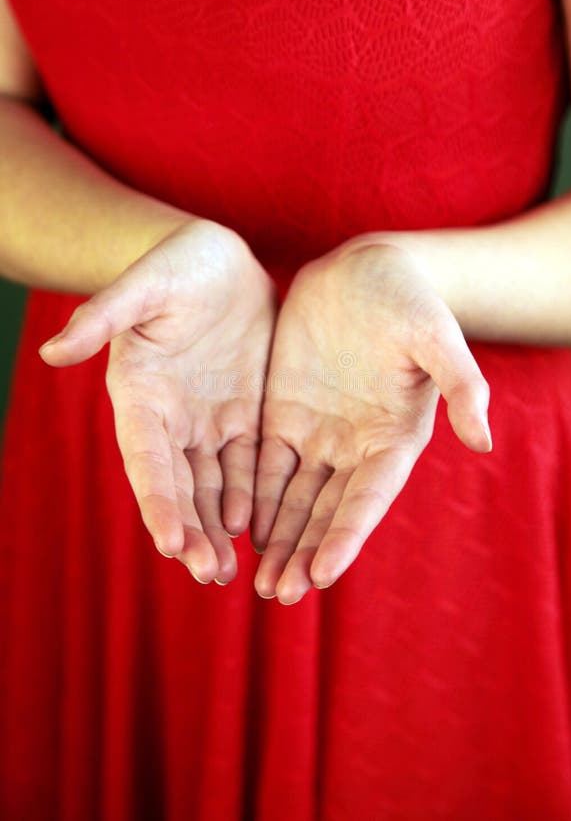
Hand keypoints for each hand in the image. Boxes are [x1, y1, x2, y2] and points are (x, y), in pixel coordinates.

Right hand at [39, 219, 276, 584]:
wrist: (217, 258)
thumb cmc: (174, 263)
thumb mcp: (142, 285)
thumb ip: (104, 317)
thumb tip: (49, 353)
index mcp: (141, 395)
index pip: (147, 458)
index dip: (158, 500)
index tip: (172, 542)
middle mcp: (174, 418)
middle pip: (181, 485)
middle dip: (194, 530)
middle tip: (212, 574)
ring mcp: (211, 419)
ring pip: (215, 485)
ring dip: (222, 527)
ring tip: (232, 569)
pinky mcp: (247, 413)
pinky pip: (250, 462)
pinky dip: (252, 496)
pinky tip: (261, 528)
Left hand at [252, 238, 491, 603]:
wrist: (366, 269)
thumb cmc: (409, 299)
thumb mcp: (436, 336)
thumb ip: (462, 384)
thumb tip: (484, 440)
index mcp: (395, 437)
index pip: (368, 498)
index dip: (346, 535)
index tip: (321, 574)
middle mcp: (355, 445)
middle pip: (327, 511)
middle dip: (304, 553)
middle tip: (277, 594)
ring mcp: (318, 433)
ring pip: (294, 498)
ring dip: (278, 539)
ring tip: (258, 581)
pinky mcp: (283, 414)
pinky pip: (265, 463)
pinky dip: (254, 497)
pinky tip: (238, 529)